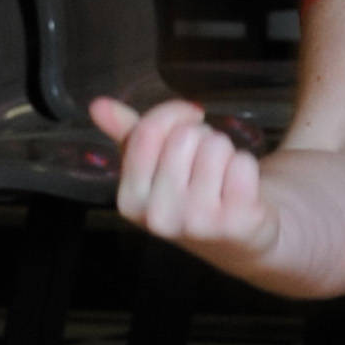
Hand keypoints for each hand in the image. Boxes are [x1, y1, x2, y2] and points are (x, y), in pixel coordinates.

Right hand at [90, 96, 280, 259]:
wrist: (241, 239)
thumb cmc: (194, 194)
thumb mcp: (155, 168)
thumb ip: (128, 135)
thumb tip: (98, 105)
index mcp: (130, 201)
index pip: (148, 130)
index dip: (175, 114)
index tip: (191, 119)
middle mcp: (158, 216)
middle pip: (185, 136)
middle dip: (202, 137)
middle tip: (207, 163)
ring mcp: (196, 222)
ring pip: (216, 146)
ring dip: (225, 151)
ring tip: (223, 177)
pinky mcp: (235, 223)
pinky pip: (243, 164)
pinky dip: (246, 168)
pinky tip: (241, 190)